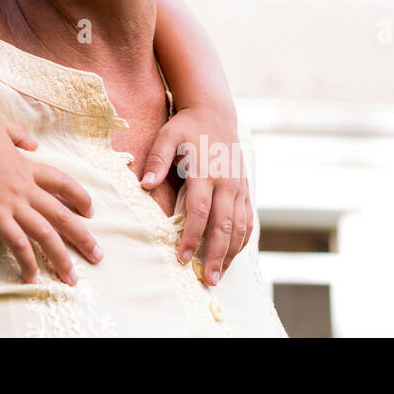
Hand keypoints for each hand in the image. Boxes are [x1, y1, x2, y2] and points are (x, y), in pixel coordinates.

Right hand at [0, 110, 100, 285]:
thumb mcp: (0, 126)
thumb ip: (19, 135)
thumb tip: (34, 142)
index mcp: (26, 166)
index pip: (62, 182)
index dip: (78, 197)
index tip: (90, 211)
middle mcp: (25, 187)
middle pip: (62, 214)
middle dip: (82, 237)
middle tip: (97, 255)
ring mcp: (12, 202)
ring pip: (45, 234)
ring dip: (60, 257)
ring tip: (72, 278)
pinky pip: (16, 243)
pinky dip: (27, 262)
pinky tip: (31, 279)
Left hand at [138, 107, 251, 285]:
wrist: (215, 113)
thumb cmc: (187, 127)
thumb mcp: (167, 135)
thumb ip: (157, 159)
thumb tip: (144, 183)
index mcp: (206, 172)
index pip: (199, 211)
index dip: (191, 236)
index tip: (182, 257)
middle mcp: (226, 183)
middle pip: (224, 225)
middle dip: (216, 254)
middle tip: (207, 280)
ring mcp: (239, 187)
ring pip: (240, 227)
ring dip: (231, 253)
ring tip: (219, 275)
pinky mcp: (245, 190)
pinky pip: (249, 220)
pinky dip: (243, 240)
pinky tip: (233, 255)